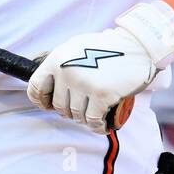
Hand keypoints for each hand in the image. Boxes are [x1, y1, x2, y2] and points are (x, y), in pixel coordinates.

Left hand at [27, 28, 157, 133]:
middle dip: (69, 111)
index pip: (35, 87)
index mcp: (56, 58)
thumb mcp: (76, 47)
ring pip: (76, 115)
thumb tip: (47, 86)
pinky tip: (102, 125)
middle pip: (59, 106)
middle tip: (82, 107)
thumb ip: (61, 64)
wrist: (138, 47)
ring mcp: (83, 83)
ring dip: (85, 118)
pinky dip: (98, 126)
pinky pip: (93, 121)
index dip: (41, 101)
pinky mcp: (101, 95)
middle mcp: (66, 71)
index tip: (48, 106)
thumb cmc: (107, 48)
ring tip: (94, 112)